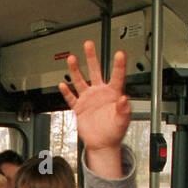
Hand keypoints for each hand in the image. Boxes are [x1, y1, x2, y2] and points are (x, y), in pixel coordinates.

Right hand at [58, 41, 131, 178]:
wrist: (102, 143)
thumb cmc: (115, 131)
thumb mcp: (123, 121)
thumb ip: (124, 110)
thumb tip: (125, 99)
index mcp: (113, 94)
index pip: (117, 76)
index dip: (119, 65)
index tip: (120, 54)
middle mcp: (100, 93)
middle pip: (95, 71)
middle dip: (91, 57)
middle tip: (88, 44)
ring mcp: (88, 99)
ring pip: (80, 80)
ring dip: (75, 70)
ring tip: (72, 58)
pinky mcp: (79, 107)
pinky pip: (71, 98)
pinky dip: (67, 91)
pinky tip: (63, 84)